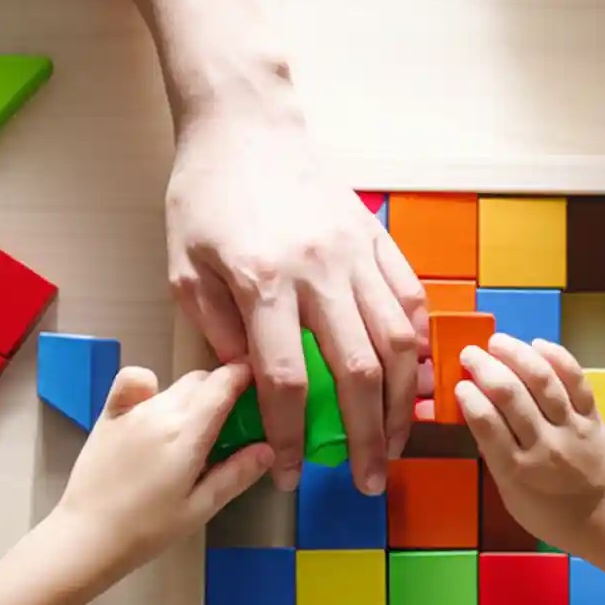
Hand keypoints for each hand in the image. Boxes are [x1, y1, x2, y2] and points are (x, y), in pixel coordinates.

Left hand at [50, 364, 273, 574]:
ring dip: (193, 395)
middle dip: (222, 389)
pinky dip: (151, 385)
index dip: (245, 377)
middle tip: (232, 423)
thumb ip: (236, 474)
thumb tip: (270, 448)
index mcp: (187, 433)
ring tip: (195, 430)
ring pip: (174, 385)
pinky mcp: (109, 414)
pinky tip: (153, 410)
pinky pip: (135, 381)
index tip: (257, 391)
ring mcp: (132, 409)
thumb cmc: (148, 530)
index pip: (224, 383)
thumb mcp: (200, 508)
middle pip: (202, 379)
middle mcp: (161, 411)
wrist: (86, 537)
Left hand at [166, 106, 425, 495]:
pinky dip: (419, 345)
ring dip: (402, 402)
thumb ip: (218, 330)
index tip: (289, 472)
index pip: (287, 380)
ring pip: (398, 341)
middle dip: (365, 437)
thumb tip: (249, 385)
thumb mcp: (184, 266)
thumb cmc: (205, 196)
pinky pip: (411, 299)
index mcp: (263, 283)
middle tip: (364, 479)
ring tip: (395, 441)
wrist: (246, 125)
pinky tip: (415, 380)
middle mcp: (320, 272)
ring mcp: (356, 254)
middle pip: (358, 371)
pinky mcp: (376, 239)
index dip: (291, 436)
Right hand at [455, 335, 604, 550]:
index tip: (460, 384)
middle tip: (470, 353)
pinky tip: (538, 345)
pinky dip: (557, 358)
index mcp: (516, 471)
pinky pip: (576, 381)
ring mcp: (571, 429)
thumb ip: (496, 460)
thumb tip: (478, 420)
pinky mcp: (594, 418)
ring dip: (517, 354)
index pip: (485, 422)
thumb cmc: (556, 516)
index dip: (469, 396)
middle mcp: (543, 445)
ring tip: (498, 341)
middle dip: (485, 367)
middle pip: (510, 395)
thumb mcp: (513, 498)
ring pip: (542, 381)